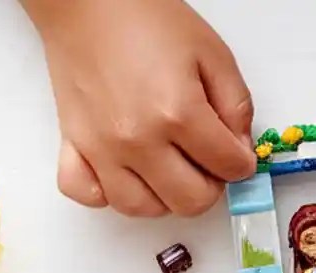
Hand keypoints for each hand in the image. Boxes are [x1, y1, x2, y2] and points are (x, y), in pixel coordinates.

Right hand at [24, 0, 255, 216]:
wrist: (88, 2)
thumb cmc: (148, 19)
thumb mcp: (213, 54)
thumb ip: (237, 106)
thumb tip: (240, 149)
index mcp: (179, 113)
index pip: (230, 168)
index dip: (242, 162)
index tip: (234, 150)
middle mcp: (139, 140)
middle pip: (191, 201)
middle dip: (210, 186)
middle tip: (206, 160)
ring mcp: (102, 148)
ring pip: (143, 209)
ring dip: (164, 196)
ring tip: (169, 166)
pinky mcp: (73, 146)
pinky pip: (90, 196)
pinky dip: (108, 194)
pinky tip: (125, 172)